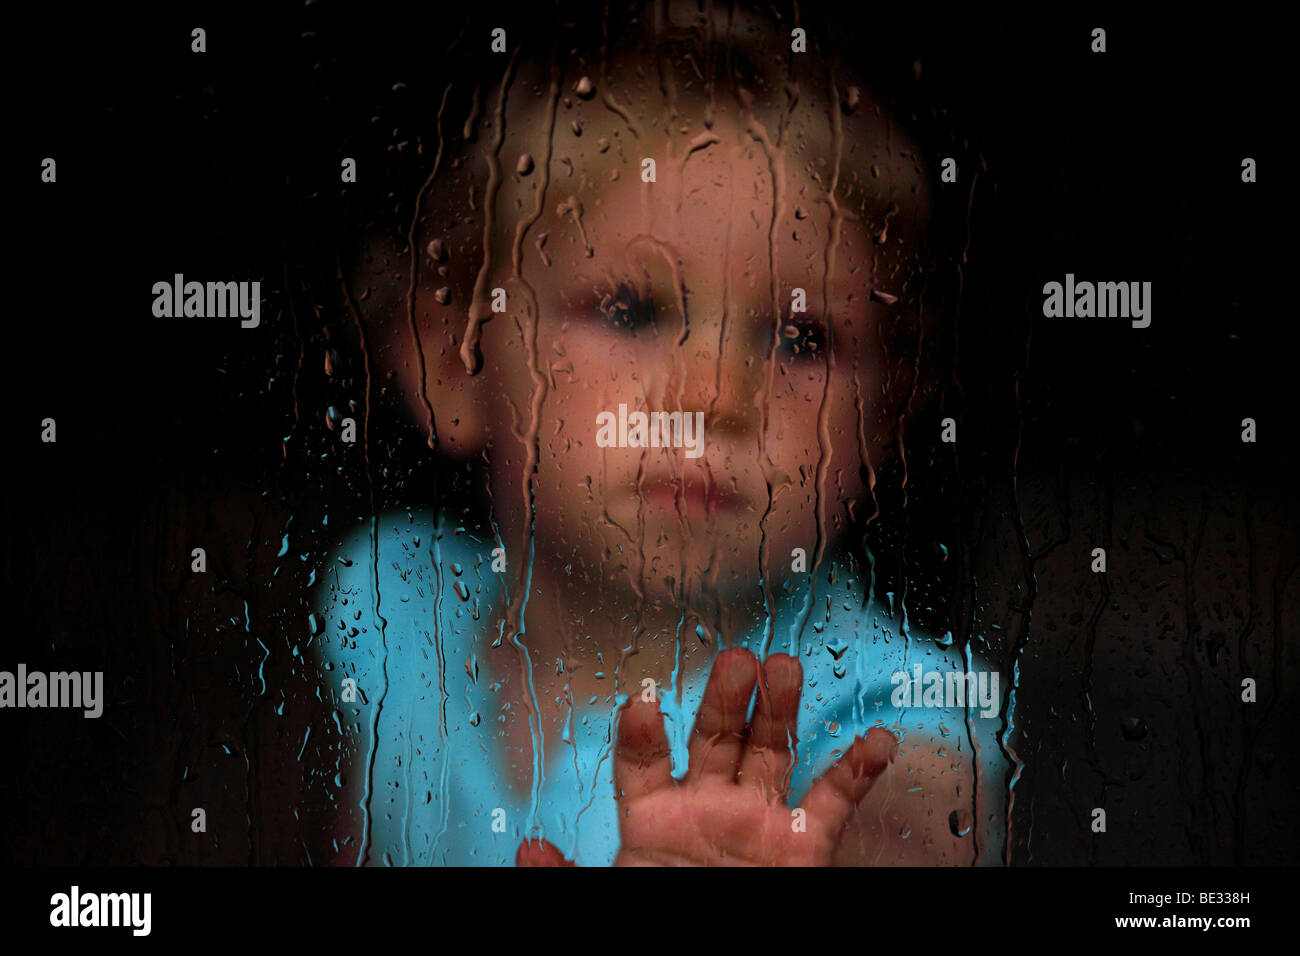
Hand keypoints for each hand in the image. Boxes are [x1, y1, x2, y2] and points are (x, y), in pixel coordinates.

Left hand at [517, 647, 896, 865]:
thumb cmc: (660, 923)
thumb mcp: (610, 896)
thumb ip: (569, 877)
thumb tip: (529, 850)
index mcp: (653, 819)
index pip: (642, 760)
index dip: (642, 731)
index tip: (642, 700)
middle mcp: (707, 807)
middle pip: (716, 737)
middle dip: (727, 698)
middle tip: (736, 658)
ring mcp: (757, 820)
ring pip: (770, 750)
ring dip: (781, 709)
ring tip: (784, 666)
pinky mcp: (804, 844)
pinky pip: (834, 800)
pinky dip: (858, 769)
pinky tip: (874, 739)